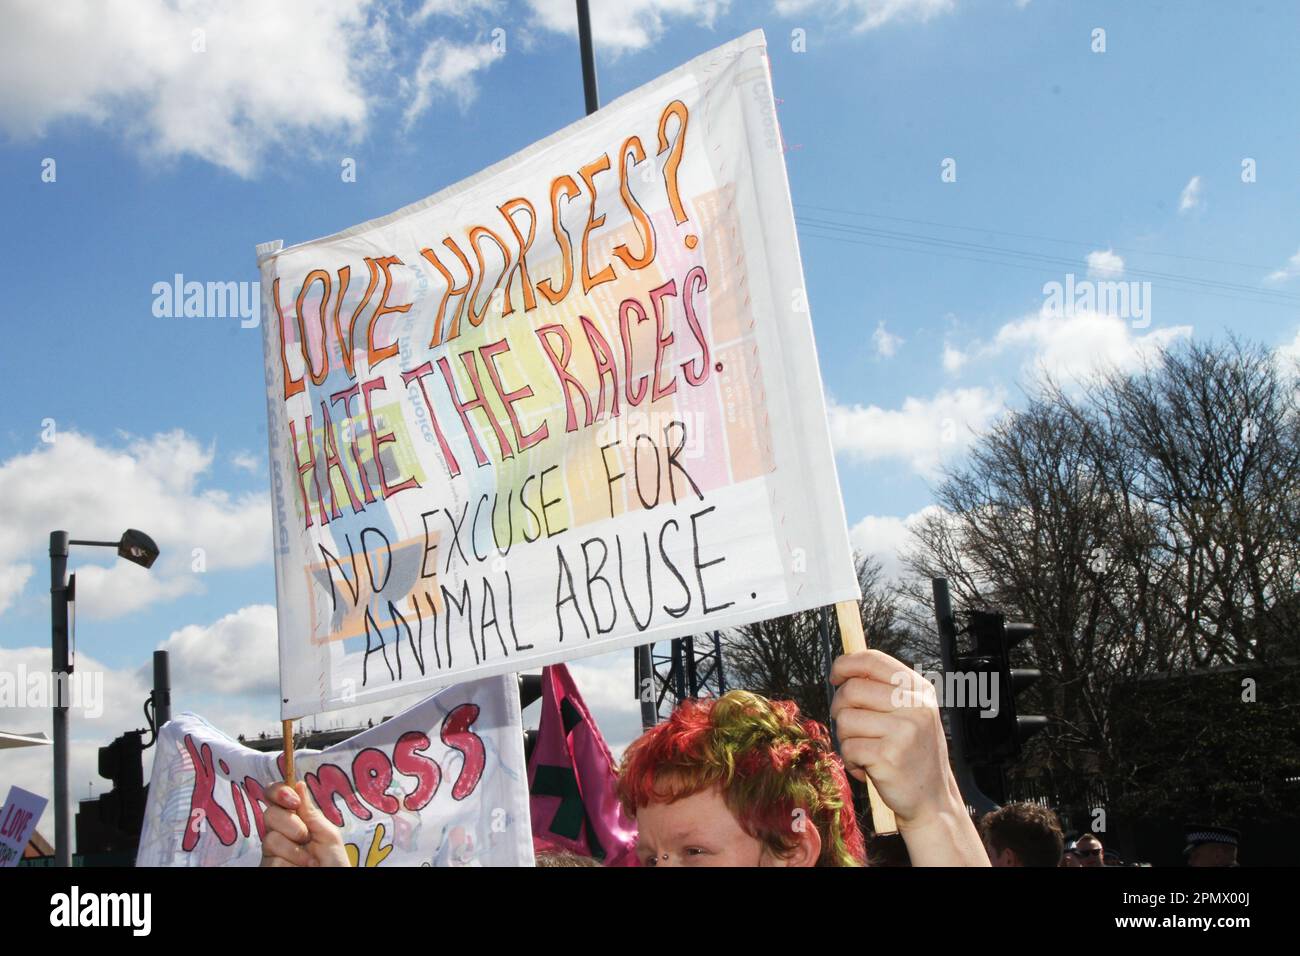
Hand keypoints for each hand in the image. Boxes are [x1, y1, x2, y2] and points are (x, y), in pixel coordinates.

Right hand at [259, 781, 350, 866]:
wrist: (333, 882)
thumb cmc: (334, 862)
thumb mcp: (328, 834)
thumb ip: (310, 812)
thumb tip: (298, 783)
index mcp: (294, 818)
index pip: (274, 796)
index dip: (278, 791)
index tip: (293, 799)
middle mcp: (278, 833)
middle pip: (269, 814)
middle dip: (291, 824)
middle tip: (306, 837)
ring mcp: (271, 852)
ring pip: (270, 839)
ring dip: (295, 851)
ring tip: (310, 861)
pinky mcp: (267, 867)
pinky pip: (272, 860)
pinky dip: (291, 864)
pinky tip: (301, 869)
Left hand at [830, 650, 988, 865]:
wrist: (933, 800)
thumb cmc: (913, 754)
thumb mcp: (911, 713)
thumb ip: (884, 689)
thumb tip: (845, 669)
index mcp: (919, 690)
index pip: (874, 660)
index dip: (846, 664)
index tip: (836, 676)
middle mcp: (915, 706)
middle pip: (852, 690)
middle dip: (840, 709)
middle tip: (851, 727)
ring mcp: (904, 731)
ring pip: (845, 720)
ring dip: (846, 739)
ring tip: (866, 751)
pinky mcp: (888, 757)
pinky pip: (848, 748)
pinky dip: (851, 761)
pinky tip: (868, 768)